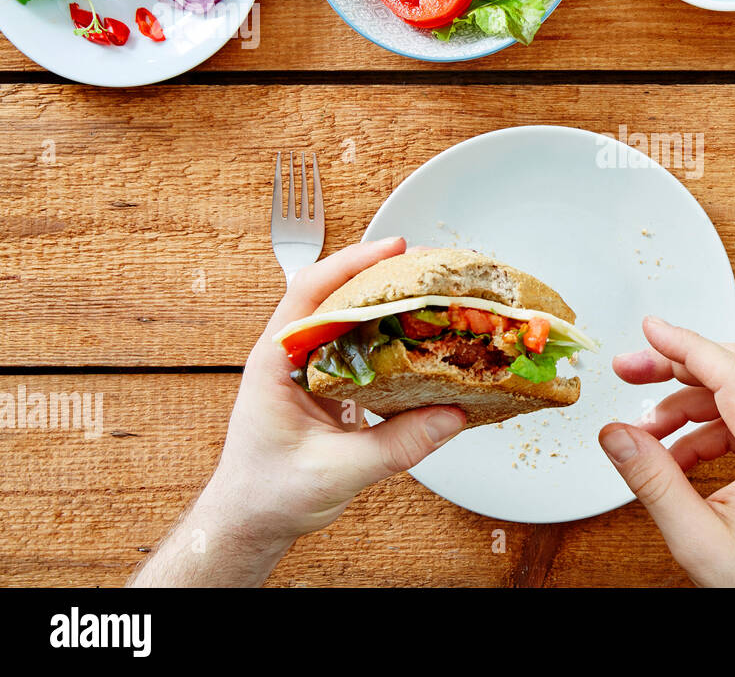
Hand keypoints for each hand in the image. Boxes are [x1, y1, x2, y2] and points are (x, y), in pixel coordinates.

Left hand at [129, 237, 464, 585]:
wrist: (250, 520)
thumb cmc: (269, 494)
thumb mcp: (335, 471)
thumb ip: (394, 446)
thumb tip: (450, 416)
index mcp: (276, 361)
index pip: (311, 291)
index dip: (353, 264)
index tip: (394, 249)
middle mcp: (292, 354)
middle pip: (338, 292)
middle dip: (385, 273)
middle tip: (432, 266)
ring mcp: (312, 366)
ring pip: (353, 315)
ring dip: (393, 299)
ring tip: (435, 291)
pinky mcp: (332, 381)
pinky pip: (365, 344)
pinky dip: (396, 333)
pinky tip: (425, 336)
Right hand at [598, 316, 734, 586]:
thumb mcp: (698, 540)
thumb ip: (653, 481)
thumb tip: (616, 435)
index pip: (731, 373)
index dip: (684, 344)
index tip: (650, 330)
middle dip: (678, 368)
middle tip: (632, 371)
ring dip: (690, 404)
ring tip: (649, 434)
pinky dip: (712, 428)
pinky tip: (680, 457)